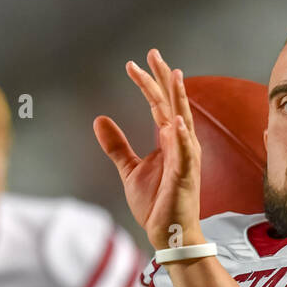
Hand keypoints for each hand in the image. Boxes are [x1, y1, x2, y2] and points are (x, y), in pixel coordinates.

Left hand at [93, 48, 203, 250]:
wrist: (167, 234)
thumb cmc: (156, 203)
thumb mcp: (130, 169)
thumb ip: (117, 145)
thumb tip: (100, 120)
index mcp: (170, 141)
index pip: (159, 104)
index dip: (148, 83)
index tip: (133, 63)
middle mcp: (182, 144)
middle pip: (172, 104)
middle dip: (163, 78)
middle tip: (152, 53)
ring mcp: (186, 159)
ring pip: (182, 121)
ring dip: (178, 99)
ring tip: (174, 75)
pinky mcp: (185, 177)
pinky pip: (185, 154)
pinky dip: (183, 138)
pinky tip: (178, 122)